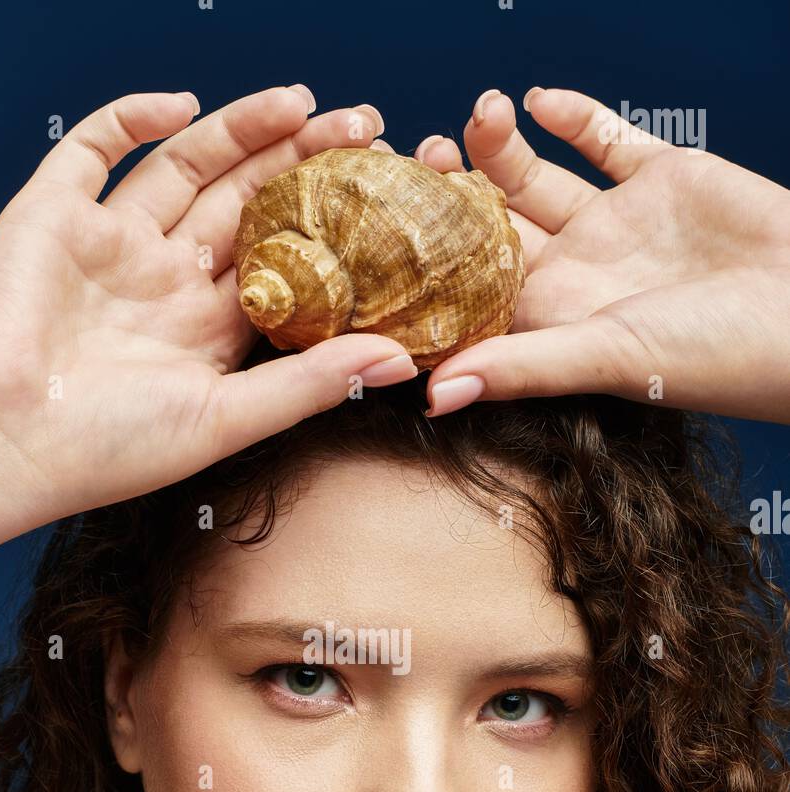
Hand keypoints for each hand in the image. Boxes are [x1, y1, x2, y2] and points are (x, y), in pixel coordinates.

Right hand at [0, 87, 414, 580]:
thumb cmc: (105, 448)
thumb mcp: (224, 419)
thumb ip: (309, 385)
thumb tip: (400, 362)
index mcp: (206, 331)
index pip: (282, 264)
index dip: (333, 231)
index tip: (388, 200)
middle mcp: (165, 280)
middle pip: (246, 204)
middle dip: (304, 165)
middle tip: (365, 132)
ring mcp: (113, 242)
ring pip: (188, 166)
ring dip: (244, 131)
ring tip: (305, 105)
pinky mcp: (57, 211)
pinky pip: (95, 146)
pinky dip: (135, 116)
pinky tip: (186, 103)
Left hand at [415, 88, 789, 423]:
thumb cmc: (715, 357)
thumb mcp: (608, 360)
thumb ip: (521, 366)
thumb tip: (431, 396)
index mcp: (554, 318)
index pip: (469, 289)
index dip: (422, 265)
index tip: (370, 234)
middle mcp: (577, 270)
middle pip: (491, 226)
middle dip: (446, 197)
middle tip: (406, 164)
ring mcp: (617, 221)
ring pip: (536, 177)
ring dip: (498, 149)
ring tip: (472, 121)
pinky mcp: (661, 175)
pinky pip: (605, 136)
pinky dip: (571, 115)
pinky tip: (536, 102)